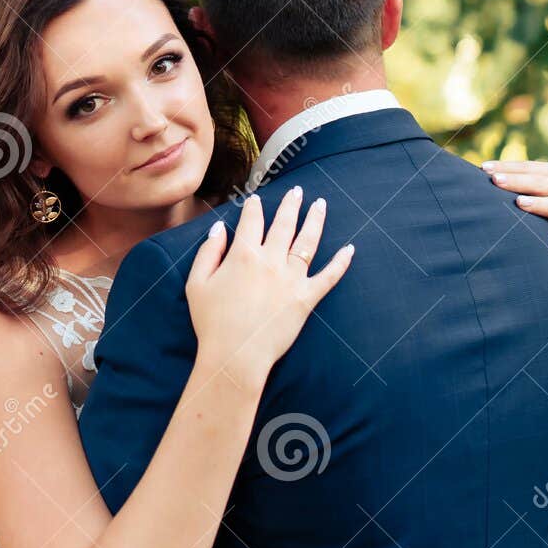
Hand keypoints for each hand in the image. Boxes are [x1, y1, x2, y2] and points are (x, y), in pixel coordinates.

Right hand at [186, 186, 353, 390]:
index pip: (252, 221)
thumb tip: (219, 228)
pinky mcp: (306, 299)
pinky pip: (328, 277)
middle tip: (298, 191)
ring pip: (307, 242)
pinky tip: (350, 249)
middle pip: (284, 225)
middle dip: (291, 204)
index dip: (254, 207)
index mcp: (243, 255)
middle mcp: (270, 261)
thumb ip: (208, 252)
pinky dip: (340, 263)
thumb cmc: (211, 322)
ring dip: (315, 221)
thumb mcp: (197, 283)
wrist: (235, 356)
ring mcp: (291, 279)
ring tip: (321, 205)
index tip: (256, 199)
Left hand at [481, 158, 547, 275]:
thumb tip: (482, 176)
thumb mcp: (543, 189)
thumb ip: (520, 183)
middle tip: (496, 181)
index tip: (483, 169)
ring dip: (539, 204)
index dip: (507, 167)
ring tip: (520, 203)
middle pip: (540, 183)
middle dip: (517, 181)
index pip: (528, 168)